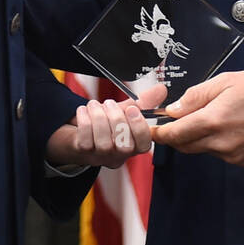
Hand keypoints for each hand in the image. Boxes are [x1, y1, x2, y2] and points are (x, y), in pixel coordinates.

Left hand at [45, 83, 167, 169]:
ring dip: (98, 117)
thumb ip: (144, 102)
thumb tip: (161, 89)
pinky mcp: (83, 151)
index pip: (144, 145)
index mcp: (134, 145)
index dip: (139, 127)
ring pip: (103, 142)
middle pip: (124, 145)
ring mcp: (101, 155)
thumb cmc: (108, 125)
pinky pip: (85, 138)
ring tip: (95, 105)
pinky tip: (84, 111)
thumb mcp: (126, 112)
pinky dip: (84, 121)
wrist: (82, 134)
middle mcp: (119, 154)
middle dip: (117, 120)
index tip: (132, 108)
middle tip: (109, 103)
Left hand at [150, 69, 243, 166]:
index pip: (175, 134)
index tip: (149, 128)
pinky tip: (227, 126)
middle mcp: (221, 143)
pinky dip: (214, 142)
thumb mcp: (226, 81)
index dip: (158, 133)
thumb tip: (174, 110)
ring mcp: (233, 155)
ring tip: (211, 116)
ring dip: (197, 137)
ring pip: (202, 149)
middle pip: (185, 145)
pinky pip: (219, 153)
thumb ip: (197, 96)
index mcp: (214, 121)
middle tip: (175, 119)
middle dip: (176, 134)